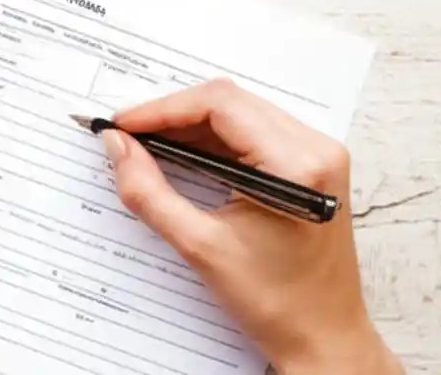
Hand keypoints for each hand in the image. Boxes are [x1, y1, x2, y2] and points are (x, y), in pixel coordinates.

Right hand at [103, 79, 400, 374]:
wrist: (324, 338)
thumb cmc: (275, 302)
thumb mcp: (199, 246)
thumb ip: (148, 191)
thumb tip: (116, 146)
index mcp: (296, 165)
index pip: (219, 106)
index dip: (162, 109)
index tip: (122, 126)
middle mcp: (316, 149)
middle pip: (229, 102)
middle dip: (172, 114)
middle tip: (128, 136)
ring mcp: (318, 155)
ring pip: (239, 113)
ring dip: (190, 125)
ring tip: (148, 146)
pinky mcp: (312, 165)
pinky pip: (253, 132)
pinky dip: (213, 139)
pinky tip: (183, 155)